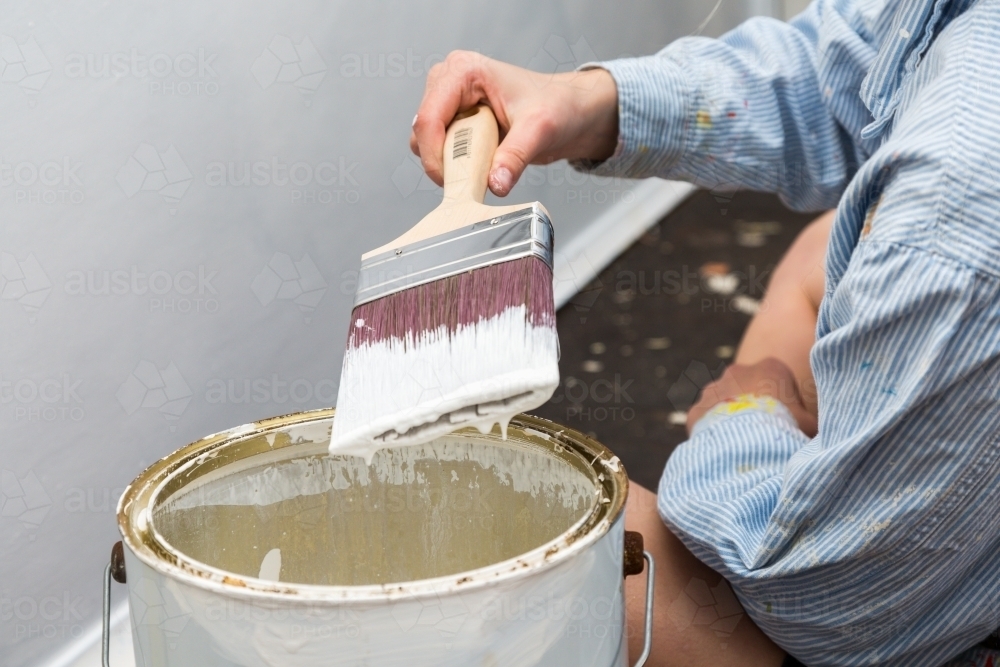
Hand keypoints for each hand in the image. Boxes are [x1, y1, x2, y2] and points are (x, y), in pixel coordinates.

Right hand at [410, 51, 618, 196]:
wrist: (570, 111)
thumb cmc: (558, 106)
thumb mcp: (539, 130)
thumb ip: (515, 156)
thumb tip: (495, 184)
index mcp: (463, 71)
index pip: (428, 118)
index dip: (434, 155)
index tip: (453, 183)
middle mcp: (449, 82)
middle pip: (423, 133)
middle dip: (445, 160)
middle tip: (478, 172)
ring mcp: (449, 103)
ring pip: (426, 145)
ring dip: (451, 164)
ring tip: (487, 162)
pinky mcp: (454, 122)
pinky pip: (439, 151)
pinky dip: (456, 165)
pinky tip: (484, 162)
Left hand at [686, 357, 817, 436]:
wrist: (745, 443)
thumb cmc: (784, 429)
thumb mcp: (810, 426)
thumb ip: (811, 423)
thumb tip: (817, 432)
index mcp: (771, 368)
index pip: (780, 382)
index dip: (786, 405)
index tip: (786, 424)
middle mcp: (738, 371)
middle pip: (748, 390)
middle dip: (754, 409)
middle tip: (762, 435)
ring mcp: (713, 389)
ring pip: (724, 404)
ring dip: (731, 420)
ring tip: (741, 445)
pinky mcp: (696, 409)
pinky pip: (706, 421)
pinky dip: (713, 434)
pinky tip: (722, 450)